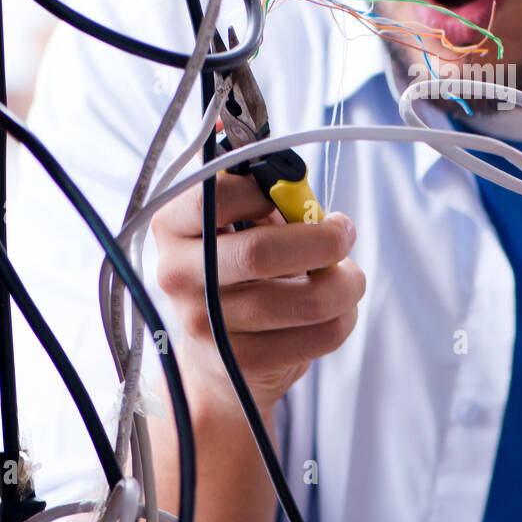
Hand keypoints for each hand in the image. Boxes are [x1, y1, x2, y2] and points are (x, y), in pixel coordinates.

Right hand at [152, 164, 364, 412]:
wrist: (217, 356)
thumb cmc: (242, 270)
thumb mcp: (242, 223)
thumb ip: (262, 190)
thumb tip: (275, 158)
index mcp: (173, 226)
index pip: (214, 197)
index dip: (265, 190)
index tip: (296, 196)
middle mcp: (177, 274)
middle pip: (259, 252)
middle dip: (322, 241)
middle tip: (344, 235)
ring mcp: (203, 324)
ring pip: (302, 301)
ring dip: (344, 285)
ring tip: (349, 278)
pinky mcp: (240, 363)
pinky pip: (315, 337)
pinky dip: (342, 319)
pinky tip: (337, 311)